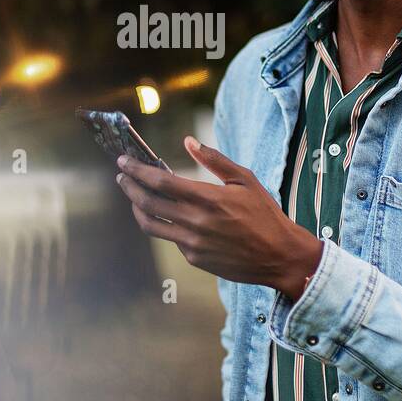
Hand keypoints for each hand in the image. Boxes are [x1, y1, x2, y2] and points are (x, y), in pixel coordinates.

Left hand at [115, 136, 323, 298]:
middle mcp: (195, 221)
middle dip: (129, 186)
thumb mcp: (245, 180)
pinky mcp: (194, 258)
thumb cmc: (265, 215)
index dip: (137, 170)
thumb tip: (188, 142)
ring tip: (134, 196)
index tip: (124, 162)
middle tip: (122, 176)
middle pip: (147, 203)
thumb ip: (214, 160)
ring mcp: (192, 243)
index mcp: (207, 198)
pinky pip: (170, 238)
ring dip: (137, 207)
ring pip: (151, 225)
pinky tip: (167, 215)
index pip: (160, 181)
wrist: (279, 256)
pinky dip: (163, 224)